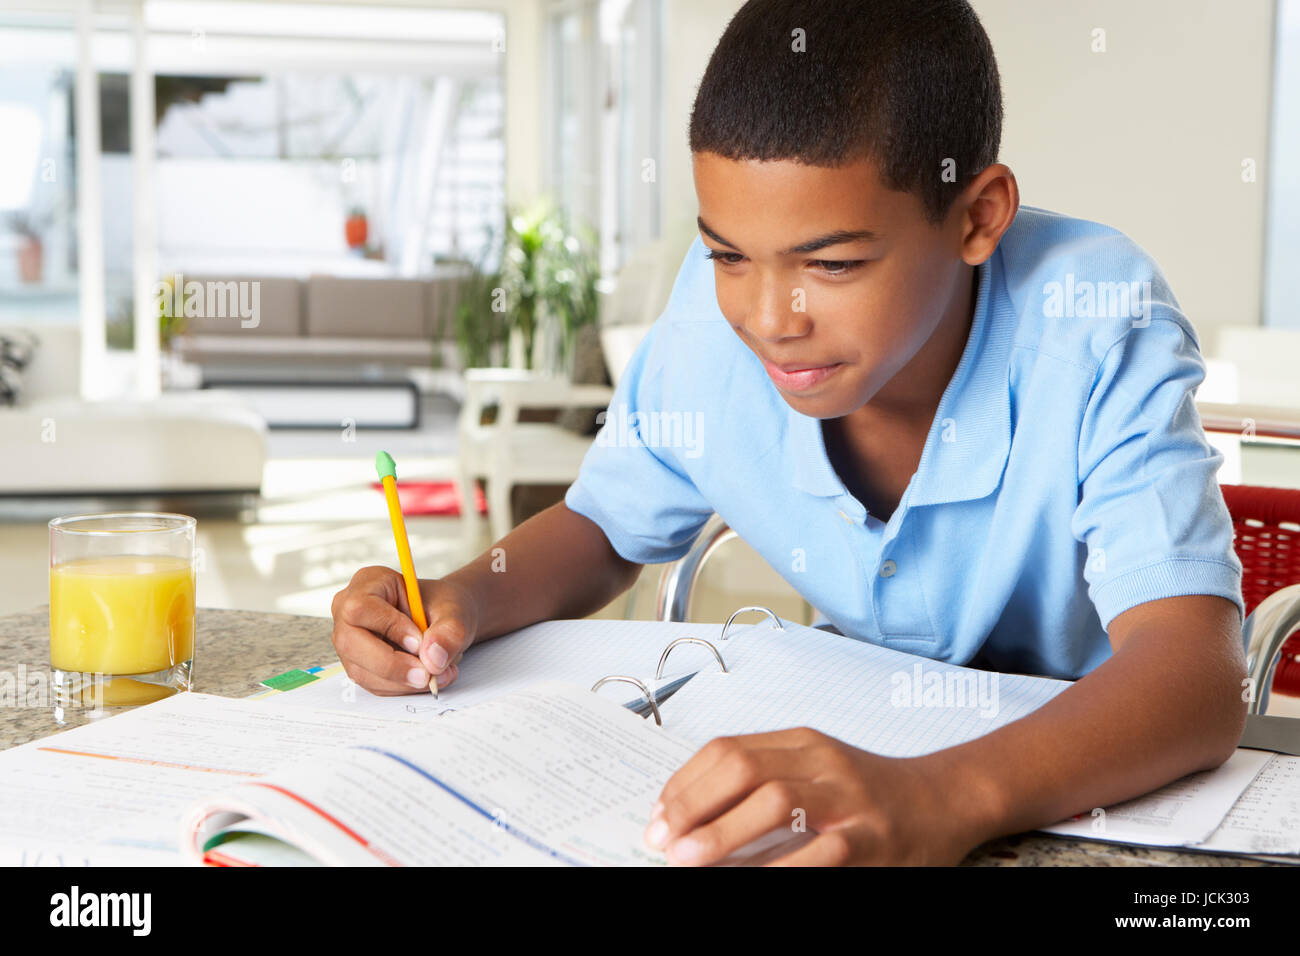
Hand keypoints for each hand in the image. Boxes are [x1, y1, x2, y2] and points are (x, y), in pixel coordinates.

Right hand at [329, 566, 477, 695]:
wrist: (444, 619)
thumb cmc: (442, 606)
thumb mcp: (455, 611)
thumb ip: (449, 632)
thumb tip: (433, 659)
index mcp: (369, 582)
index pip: (362, 608)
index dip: (390, 628)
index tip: (419, 643)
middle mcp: (349, 612)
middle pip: (350, 643)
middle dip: (392, 665)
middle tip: (427, 674)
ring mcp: (350, 641)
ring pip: (362, 671)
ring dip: (402, 682)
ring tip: (438, 674)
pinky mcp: (359, 665)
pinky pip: (374, 685)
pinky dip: (403, 687)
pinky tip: (427, 677)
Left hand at [643, 728, 990, 865]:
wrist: (944, 801)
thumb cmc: (870, 793)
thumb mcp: (815, 769)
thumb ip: (763, 780)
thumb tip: (690, 815)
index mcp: (803, 743)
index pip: (729, 751)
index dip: (685, 784)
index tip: (658, 816)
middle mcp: (824, 764)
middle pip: (745, 771)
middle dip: (695, 807)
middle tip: (664, 842)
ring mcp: (850, 801)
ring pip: (777, 803)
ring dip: (724, 834)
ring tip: (689, 859)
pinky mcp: (871, 842)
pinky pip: (817, 854)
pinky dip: (776, 870)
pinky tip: (750, 880)